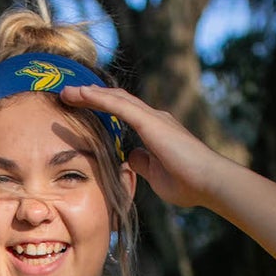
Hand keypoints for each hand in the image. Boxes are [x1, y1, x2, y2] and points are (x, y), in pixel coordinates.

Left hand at [60, 83, 223, 209]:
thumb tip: (130, 157)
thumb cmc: (189, 184)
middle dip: (91, 97)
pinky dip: (97, 98)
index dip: (102, 109)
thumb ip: (143, 164)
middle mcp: (153, 118)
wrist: (209, 182)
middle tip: (68, 94)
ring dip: (88, 94)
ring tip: (66, 91)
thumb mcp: (157, 176)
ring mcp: (152, 117)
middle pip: (116, 101)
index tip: (81, 109)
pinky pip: (118, 105)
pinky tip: (80, 94)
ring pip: (114, 98)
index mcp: (155, 130)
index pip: (123, 113)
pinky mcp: (150, 122)